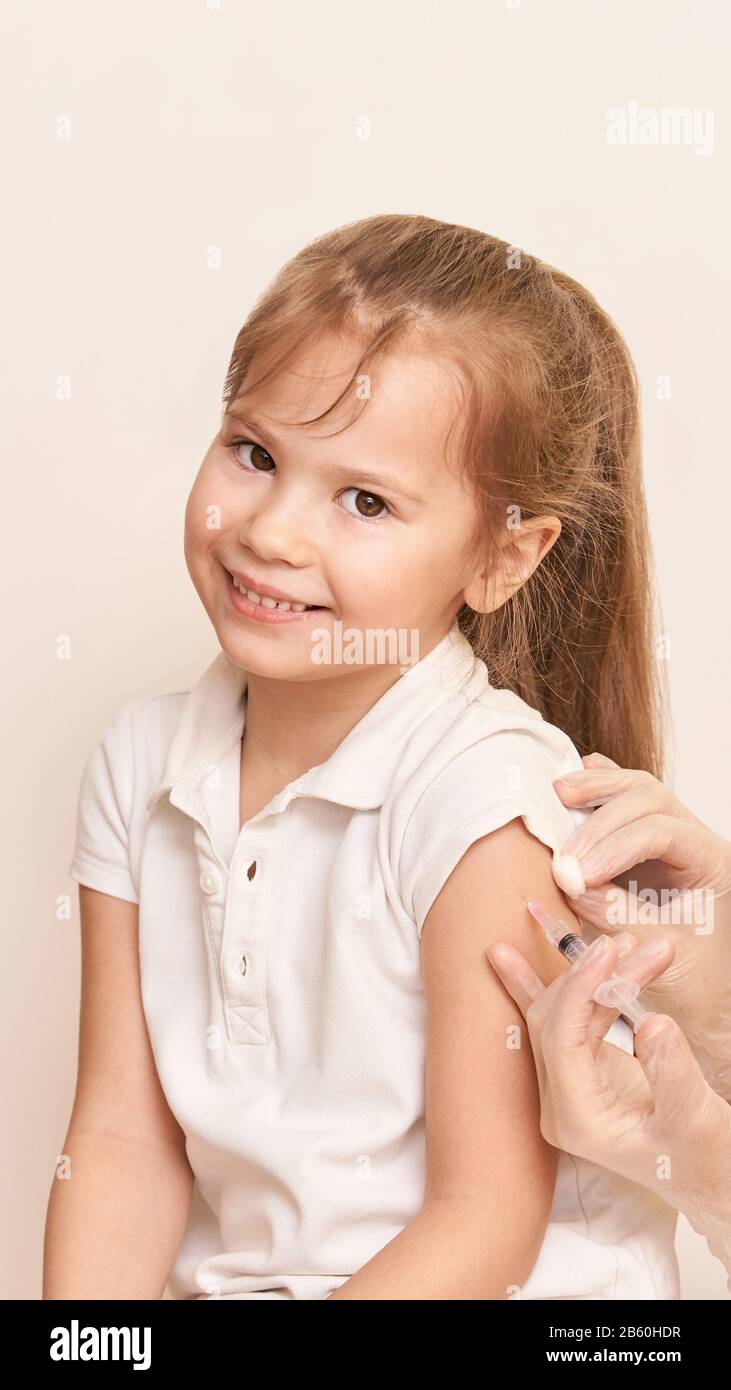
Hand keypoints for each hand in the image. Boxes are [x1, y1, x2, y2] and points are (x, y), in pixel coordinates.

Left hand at [486, 931, 730, 1274]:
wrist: (710, 1179)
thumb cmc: (704, 1159)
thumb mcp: (694, 1118)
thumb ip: (672, 1073)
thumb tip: (653, 1024)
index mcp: (577, 1121)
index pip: (561, 1041)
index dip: (580, 990)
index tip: (609, 950)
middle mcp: (559, 1104)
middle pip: (553, 1021)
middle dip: (589, 975)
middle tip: (629, 942)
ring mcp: (566, 1087)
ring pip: (563, 1014)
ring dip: (595, 976)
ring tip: (634, 943)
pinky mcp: (581, 1072)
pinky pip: (563, 1021)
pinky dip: (564, 987)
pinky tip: (508, 956)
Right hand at [553, 752, 730, 1095]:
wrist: (701, 1002)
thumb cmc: (693, 985)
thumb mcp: (654, 951)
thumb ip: (615, 912)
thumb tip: (568, 880)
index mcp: (716, 863)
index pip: (661, 832)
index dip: (615, 847)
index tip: (577, 876)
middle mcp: (697, 841)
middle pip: (649, 799)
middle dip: (600, 821)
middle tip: (564, 856)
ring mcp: (673, 838)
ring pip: (637, 791)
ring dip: (596, 791)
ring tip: (558, 794)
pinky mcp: (647, 847)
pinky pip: (624, 804)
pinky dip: (598, 791)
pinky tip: (573, 787)